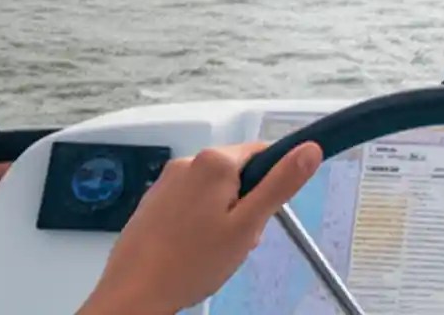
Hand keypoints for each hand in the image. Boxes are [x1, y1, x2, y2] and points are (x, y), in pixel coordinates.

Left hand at [78, 141, 322, 314]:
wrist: (133, 294)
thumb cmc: (193, 262)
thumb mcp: (248, 225)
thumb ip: (280, 185)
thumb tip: (310, 148)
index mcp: (215, 161)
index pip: (263, 153)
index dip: (271, 184)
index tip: (263, 215)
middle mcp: (188, 161)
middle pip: (237, 174)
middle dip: (246, 205)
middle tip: (238, 240)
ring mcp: (166, 181)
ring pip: (214, 191)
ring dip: (224, 216)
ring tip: (214, 251)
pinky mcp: (153, 201)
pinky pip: (191, 202)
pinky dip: (199, 222)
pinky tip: (193, 251)